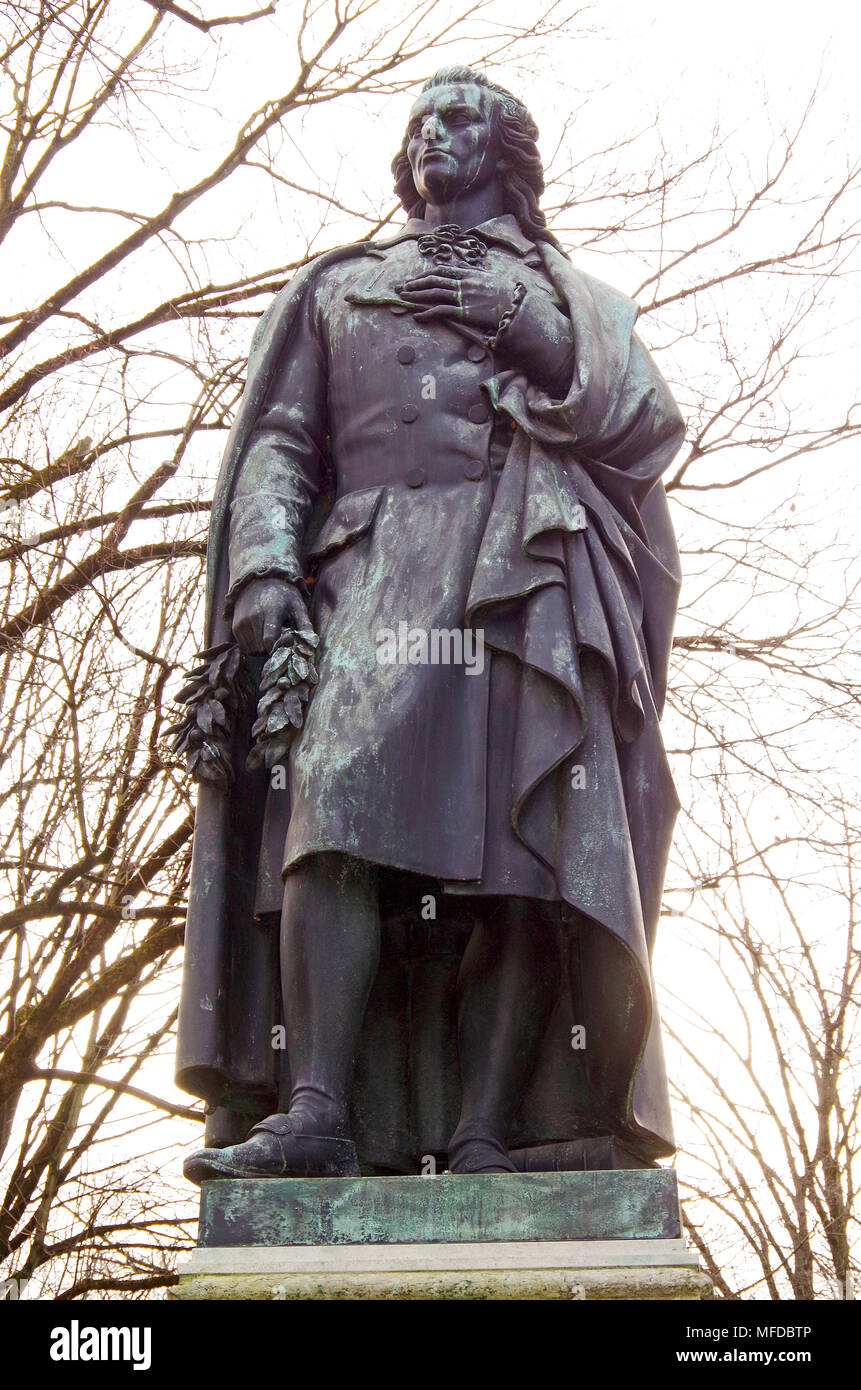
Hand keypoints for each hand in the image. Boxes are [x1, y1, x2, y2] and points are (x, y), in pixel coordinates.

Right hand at [231, 577, 313, 654]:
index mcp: (270, 610)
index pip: (269, 640)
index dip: (278, 647)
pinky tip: (261, 635)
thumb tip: (312, 645)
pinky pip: (245, 647)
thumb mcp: (298, 606)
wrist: (259, 582)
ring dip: (263, 649)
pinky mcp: (235, 626)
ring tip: (270, 636)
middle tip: (280, 638)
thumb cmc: (283, 596)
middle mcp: (252, 616)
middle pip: (262, 648)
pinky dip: (254, 647)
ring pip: (253, 650)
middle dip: (273, 649)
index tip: (286, 642)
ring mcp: (242, 621)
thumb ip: (305, 626)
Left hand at [395, 265, 522, 333]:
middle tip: (403, 288)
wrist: (515, 305)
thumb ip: (474, 272)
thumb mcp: (489, 277)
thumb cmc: (505, 293)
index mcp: (468, 273)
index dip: (426, 274)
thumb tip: (464, 266)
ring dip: (416, 296)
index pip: (442, 270)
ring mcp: (462, 297)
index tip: (416, 278)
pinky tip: (417, 316)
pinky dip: (427, 313)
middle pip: (433, 280)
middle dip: (416, 283)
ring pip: (433, 293)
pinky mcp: (464, 312)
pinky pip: (441, 311)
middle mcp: (462, 282)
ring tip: (404, 299)